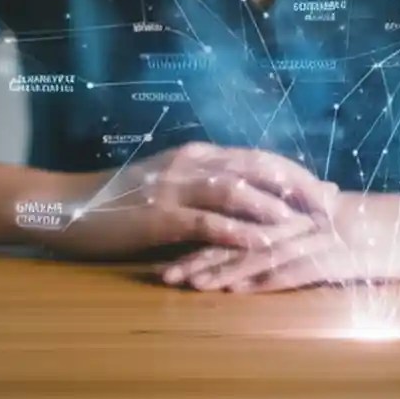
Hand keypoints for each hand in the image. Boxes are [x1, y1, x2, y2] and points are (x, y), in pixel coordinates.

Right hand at [42, 142, 338, 258]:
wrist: (68, 207)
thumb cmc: (121, 202)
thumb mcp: (169, 187)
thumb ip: (206, 191)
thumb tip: (250, 204)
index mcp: (198, 154)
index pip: (258, 157)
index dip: (295, 171)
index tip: (328, 187)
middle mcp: (191, 162)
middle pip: (257, 167)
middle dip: (298, 185)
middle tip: (331, 205)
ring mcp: (174, 186)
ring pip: (236, 189)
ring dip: (275, 206)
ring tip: (307, 223)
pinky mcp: (158, 215)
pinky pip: (205, 222)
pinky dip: (236, 231)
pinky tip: (261, 244)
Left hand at [159, 189, 399, 291]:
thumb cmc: (396, 227)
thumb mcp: (348, 220)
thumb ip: (314, 222)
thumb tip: (287, 230)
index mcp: (302, 206)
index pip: (244, 219)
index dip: (206, 233)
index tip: (171, 247)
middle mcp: (305, 218)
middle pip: (241, 236)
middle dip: (200, 255)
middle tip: (163, 274)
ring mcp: (322, 237)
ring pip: (260, 253)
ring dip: (221, 271)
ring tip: (187, 285)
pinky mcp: (340, 258)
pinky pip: (295, 270)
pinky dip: (263, 280)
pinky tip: (236, 290)